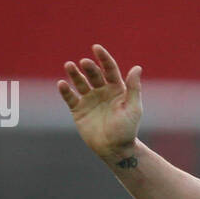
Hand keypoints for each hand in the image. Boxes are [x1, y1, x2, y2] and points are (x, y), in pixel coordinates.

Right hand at [57, 44, 142, 161]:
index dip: (103, 58)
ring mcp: (89, 100)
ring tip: (69, 66)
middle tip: (85, 63)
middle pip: (94, 74)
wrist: (116, 150)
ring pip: (79, 82)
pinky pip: (70, 97)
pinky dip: (65, 91)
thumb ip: (134, 88)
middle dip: (89, 67)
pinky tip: (62, 84)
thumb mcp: (134, 108)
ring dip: (74, 74)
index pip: (109, 69)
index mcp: (116, 89)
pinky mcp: (78, 110)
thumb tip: (137, 67)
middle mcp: (102, 92)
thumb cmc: (127, 130)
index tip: (96, 48)